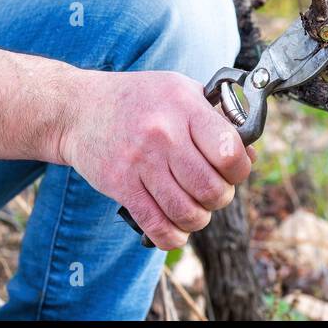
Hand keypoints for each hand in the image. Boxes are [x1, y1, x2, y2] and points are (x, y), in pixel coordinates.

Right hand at [59, 70, 257, 249]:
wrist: (79, 109)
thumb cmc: (137, 98)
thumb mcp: (180, 91)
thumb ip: (215, 118)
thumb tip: (248, 155)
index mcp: (184, 106)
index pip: (229, 151)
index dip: (240, 170)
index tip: (233, 171)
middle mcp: (164, 133)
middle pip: (211, 188)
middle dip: (220, 199)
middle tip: (213, 193)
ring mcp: (141, 161)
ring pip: (186, 212)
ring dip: (197, 219)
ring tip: (194, 210)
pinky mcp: (120, 184)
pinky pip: (156, 224)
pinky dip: (172, 236)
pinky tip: (175, 229)